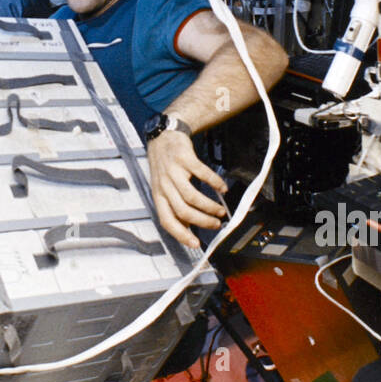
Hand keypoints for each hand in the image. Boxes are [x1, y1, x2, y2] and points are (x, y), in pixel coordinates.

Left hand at [146, 130, 227, 248]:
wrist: (164, 137)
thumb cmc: (165, 166)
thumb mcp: (163, 188)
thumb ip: (173, 207)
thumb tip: (186, 229)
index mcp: (158, 195)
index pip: (167, 220)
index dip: (181, 234)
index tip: (196, 244)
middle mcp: (164, 185)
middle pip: (183, 211)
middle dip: (203, 221)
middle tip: (216, 224)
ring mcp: (174, 171)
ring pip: (192, 196)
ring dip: (210, 206)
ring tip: (221, 211)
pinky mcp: (185, 158)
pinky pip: (202, 174)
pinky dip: (215, 183)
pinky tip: (222, 188)